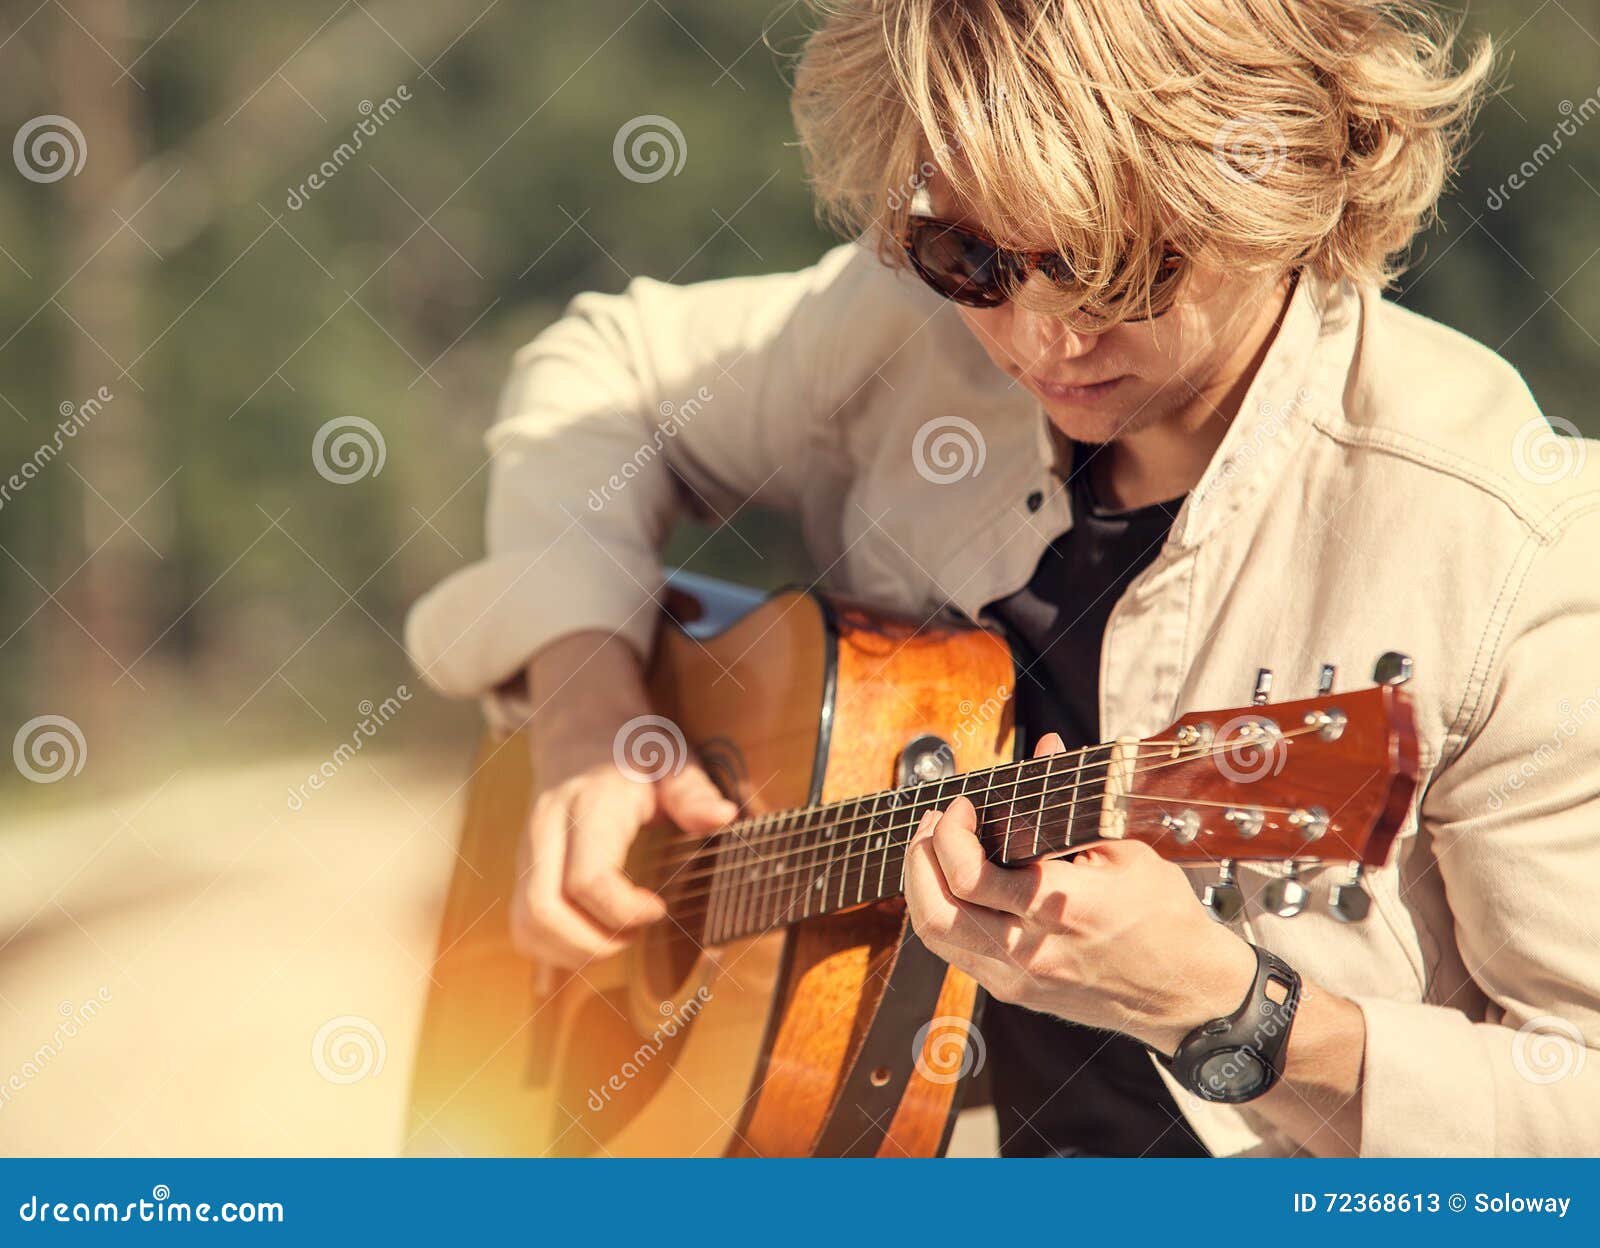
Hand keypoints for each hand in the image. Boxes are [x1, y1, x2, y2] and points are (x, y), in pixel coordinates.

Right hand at [510, 632, 736, 968]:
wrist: (580, 729)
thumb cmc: (633, 748)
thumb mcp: (672, 758)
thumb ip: (693, 791)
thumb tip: (722, 816)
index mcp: (588, 804)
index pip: (587, 878)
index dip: (623, 911)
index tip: (659, 908)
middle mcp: (548, 829)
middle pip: (543, 909)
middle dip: (591, 945)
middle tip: (634, 935)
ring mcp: (528, 851)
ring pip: (526, 923)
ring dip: (571, 952)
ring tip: (617, 938)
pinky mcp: (524, 868)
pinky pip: (522, 923)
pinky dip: (552, 948)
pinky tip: (592, 938)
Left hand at [904, 733, 1256, 1052]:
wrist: (1186, 992)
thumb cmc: (1164, 917)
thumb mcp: (1125, 847)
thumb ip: (1071, 798)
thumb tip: (1046, 744)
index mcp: (1063, 907)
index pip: (972, 876)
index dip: (950, 833)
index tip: (961, 806)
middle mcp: (1033, 948)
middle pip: (937, 910)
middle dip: (920, 856)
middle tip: (932, 823)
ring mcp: (1019, 977)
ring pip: (936, 936)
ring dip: (921, 886)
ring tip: (931, 850)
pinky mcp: (1015, 992)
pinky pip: (955, 953)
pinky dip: (941, 913)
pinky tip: (952, 886)